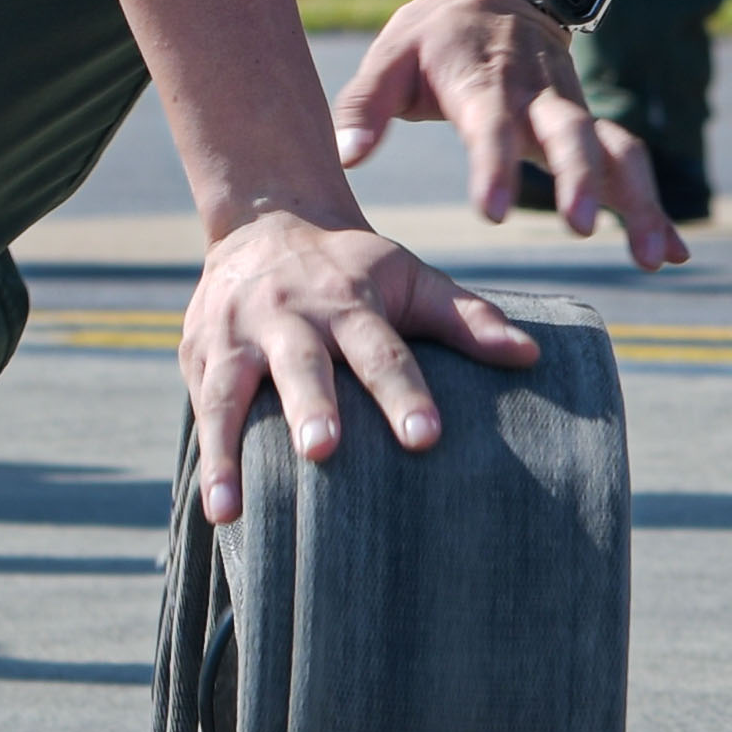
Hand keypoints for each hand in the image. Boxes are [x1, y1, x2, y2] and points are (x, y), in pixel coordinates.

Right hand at [177, 205, 541, 527]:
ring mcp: (237, 336)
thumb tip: (532, 355)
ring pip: (231, 391)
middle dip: (311, 406)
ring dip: (229, 448)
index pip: (382, 349)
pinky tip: (217, 510)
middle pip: (303, 365)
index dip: (403, 392)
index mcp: (350, 300)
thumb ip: (467, 319)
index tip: (425, 437)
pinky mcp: (199, 356)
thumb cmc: (354, 270)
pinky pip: (200, 410)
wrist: (267, 221)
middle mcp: (291, 316)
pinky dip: (206, 459)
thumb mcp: (411, 279)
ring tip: (231, 506)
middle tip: (324, 449)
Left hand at [332, 0, 684, 270]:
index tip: (489, 213)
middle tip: (578, 227)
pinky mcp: (590, 125)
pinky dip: (652, 205)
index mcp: (483, 81)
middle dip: (579, 179)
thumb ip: (364, 108)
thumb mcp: (389, 56)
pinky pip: (628, 162)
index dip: (491, 165)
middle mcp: (537, 95)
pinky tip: (671, 252)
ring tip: (653, 256)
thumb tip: (348, 157)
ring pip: (616, 150)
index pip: (489, 124)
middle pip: (571, 133)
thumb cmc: (434, 33)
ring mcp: (572, 108)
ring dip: (638, 200)